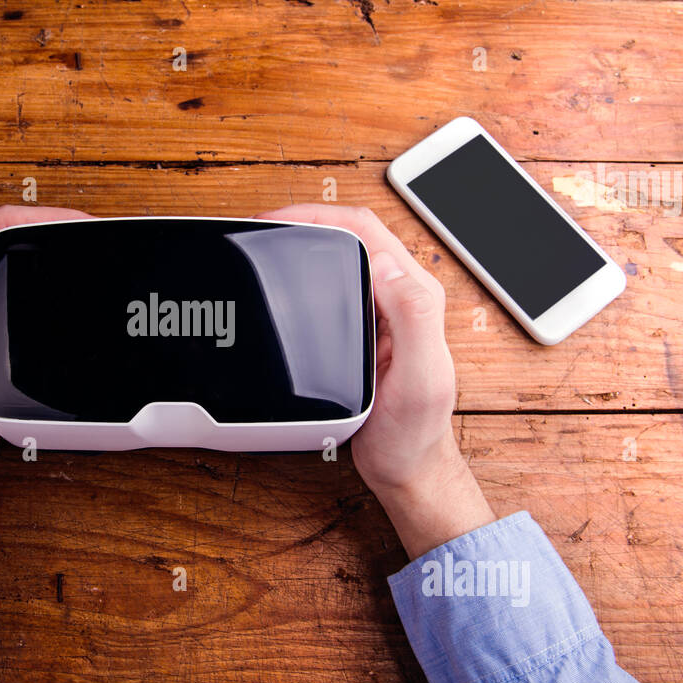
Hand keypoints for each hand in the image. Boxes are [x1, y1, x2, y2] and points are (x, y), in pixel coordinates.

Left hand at [0, 204, 94, 514]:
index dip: (42, 217)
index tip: (81, 225)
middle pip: (5, 230)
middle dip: (52, 222)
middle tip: (94, 230)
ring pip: (11, 251)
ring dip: (48, 242)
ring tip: (85, 246)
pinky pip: (11, 277)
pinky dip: (41, 268)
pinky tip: (63, 280)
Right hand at [255, 204, 494, 556]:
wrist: (406, 467)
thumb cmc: (414, 432)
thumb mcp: (422, 377)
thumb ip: (414, 316)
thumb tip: (387, 265)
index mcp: (415, 294)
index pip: (365, 230)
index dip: (318, 215)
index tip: (277, 222)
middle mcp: (399, 294)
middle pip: (348, 233)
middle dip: (303, 219)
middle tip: (259, 227)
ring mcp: (380, 309)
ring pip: (339, 255)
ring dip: (302, 242)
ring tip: (264, 244)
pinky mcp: (362, 327)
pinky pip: (333, 283)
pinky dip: (304, 271)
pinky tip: (282, 281)